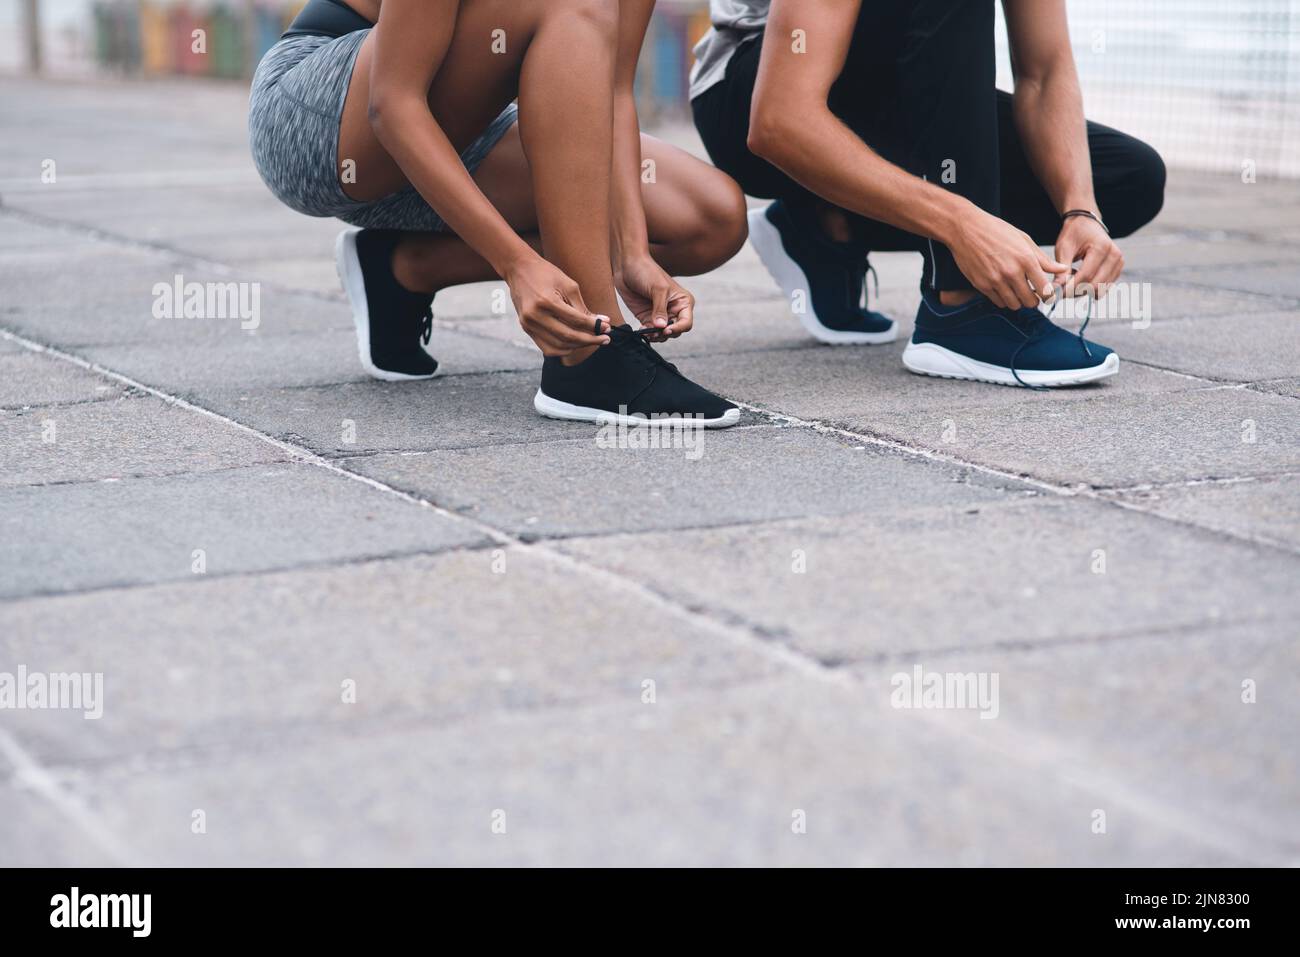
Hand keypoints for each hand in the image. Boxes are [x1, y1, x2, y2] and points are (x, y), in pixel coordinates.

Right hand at [503, 256, 610, 356]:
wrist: (519, 269)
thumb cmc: (546, 273)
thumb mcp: (568, 285)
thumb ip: (583, 308)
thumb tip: (602, 324)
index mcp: (546, 301)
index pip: (576, 321)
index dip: (595, 327)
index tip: (608, 328)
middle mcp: (535, 316)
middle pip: (568, 336)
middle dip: (590, 340)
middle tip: (606, 339)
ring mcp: (528, 324)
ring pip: (558, 346)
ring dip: (579, 346)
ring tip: (592, 340)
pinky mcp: (526, 329)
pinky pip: (547, 348)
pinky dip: (563, 349)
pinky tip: (576, 344)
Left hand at [614, 254, 694, 342]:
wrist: (627, 265)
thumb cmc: (647, 271)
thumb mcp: (657, 289)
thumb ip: (660, 309)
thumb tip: (661, 328)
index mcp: (683, 302)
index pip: (686, 323)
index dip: (678, 329)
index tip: (666, 330)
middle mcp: (674, 310)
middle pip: (675, 331)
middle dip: (666, 334)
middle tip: (654, 333)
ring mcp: (660, 315)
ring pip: (663, 334)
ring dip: (656, 336)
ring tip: (647, 333)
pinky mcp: (647, 317)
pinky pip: (650, 331)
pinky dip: (647, 334)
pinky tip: (641, 330)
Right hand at [949, 207, 1070, 309]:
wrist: (966, 229)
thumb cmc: (996, 231)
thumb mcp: (1024, 240)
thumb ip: (1043, 259)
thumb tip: (1062, 269)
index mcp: (1026, 259)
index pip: (1045, 289)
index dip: (1049, 296)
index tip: (1047, 295)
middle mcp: (1011, 272)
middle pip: (1030, 301)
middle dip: (1034, 300)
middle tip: (1033, 295)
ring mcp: (995, 280)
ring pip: (1014, 305)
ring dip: (1018, 301)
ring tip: (1018, 292)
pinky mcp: (981, 285)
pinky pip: (998, 302)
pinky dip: (1004, 299)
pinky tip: (1004, 289)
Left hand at [1055, 213, 1123, 297]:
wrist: (1086, 224)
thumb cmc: (1073, 234)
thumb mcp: (1064, 249)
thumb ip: (1061, 270)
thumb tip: (1056, 290)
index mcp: (1101, 247)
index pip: (1086, 275)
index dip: (1070, 287)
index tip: (1057, 293)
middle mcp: (1114, 255)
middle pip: (1094, 285)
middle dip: (1076, 291)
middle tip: (1061, 290)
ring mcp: (1119, 262)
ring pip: (1100, 289)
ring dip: (1083, 291)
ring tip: (1070, 280)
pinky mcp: (1118, 269)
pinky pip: (1104, 287)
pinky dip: (1090, 288)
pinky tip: (1080, 278)